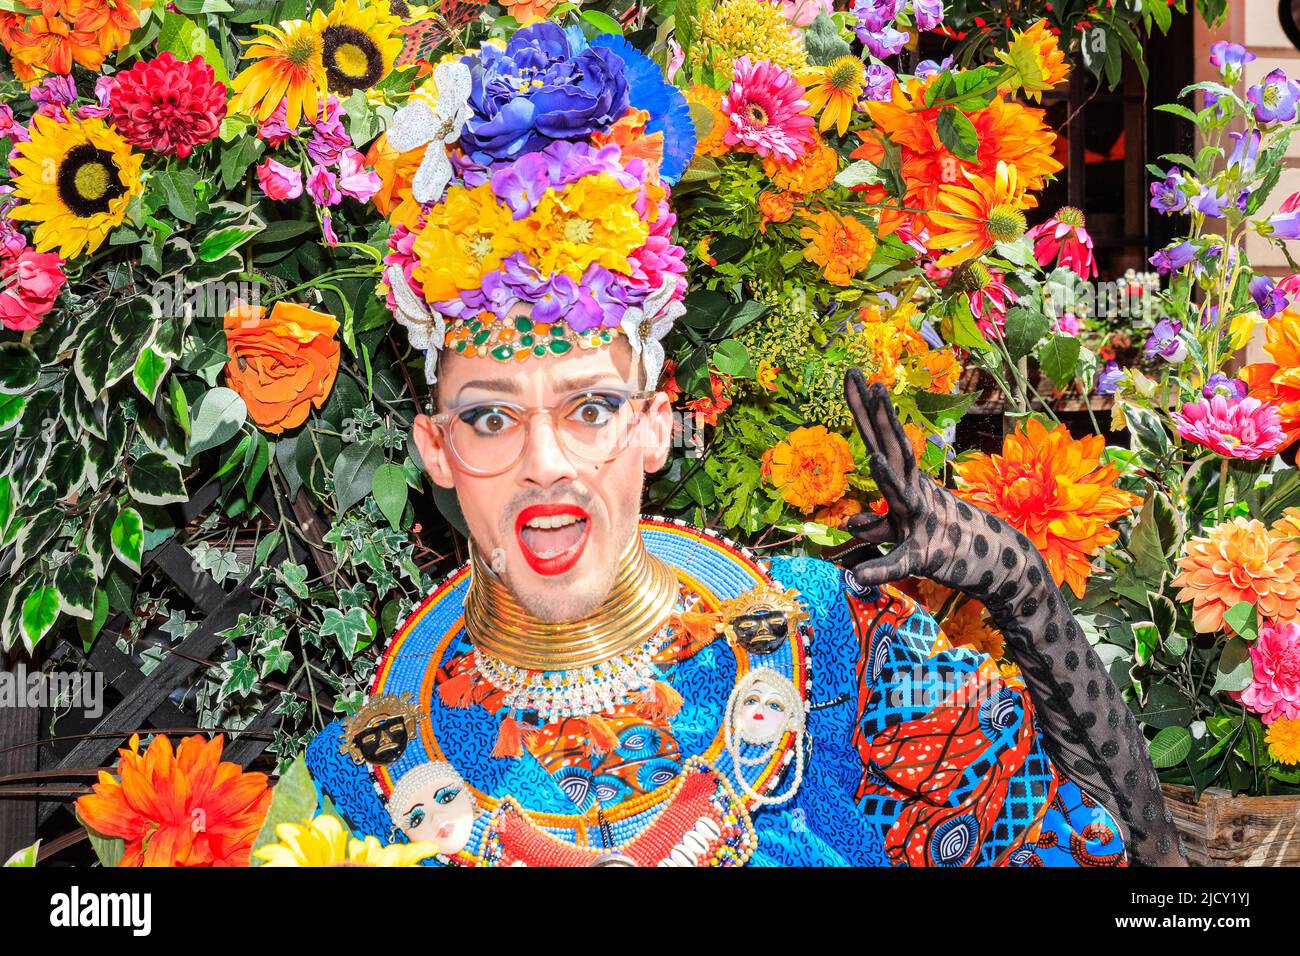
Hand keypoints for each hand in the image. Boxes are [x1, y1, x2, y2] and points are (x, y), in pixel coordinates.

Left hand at [843, 369, 968, 591]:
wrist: (992, 561)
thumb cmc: (940, 540)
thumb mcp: (899, 532)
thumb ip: (875, 524)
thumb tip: (848, 524)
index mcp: (904, 479)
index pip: (878, 438)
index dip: (863, 408)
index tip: (851, 374)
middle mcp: (913, 490)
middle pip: (891, 449)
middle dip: (878, 418)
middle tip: (867, 380)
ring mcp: (921, 519)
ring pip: (903, 495)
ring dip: (890, 479)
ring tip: (875, 459)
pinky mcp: (925, 554)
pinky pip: (900, 562)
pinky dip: (881, 568)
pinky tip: (860, 573)